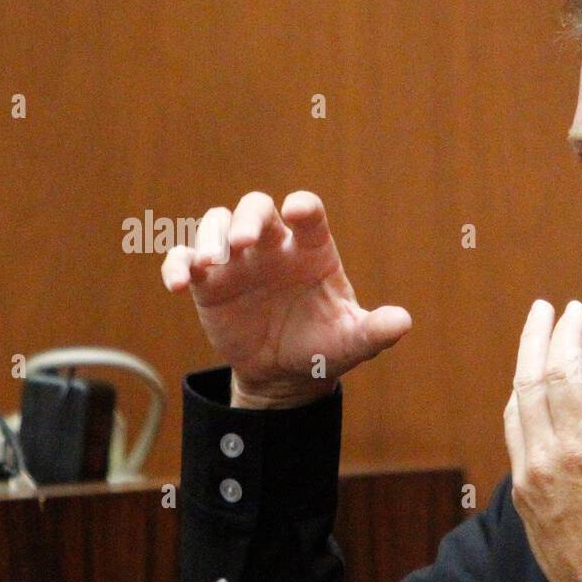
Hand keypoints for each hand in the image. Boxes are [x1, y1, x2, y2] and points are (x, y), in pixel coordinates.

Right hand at [161, 191, 410, 407]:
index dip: (302, 208)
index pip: (308, 216)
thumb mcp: (352, 341)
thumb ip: (375, 330)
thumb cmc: (324, 345)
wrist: (285, 373)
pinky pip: (184, 259)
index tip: (297, 210)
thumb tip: (403, 322)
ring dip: (210, 237)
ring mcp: (238, 260)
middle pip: (255, 208)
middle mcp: (274, 246)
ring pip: (216, 225)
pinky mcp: (207, 282)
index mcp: (312, 250)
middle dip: (248, 218)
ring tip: (210, 263)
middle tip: (243, 242)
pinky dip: (177, 264)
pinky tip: (178, 284)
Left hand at [503, 299, 581, 581]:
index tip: (571, 310)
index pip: (560, 375)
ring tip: (538, 344)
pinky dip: (522, 405)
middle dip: (534, 339)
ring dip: (524, 370)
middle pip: (527, 382)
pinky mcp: (522, 495)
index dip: (563, 336)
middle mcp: (543, 460)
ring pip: (515, 408)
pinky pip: (514, 437)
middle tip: (542, 309)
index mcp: (578, 450)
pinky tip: (533, 395)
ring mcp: (527, 479)